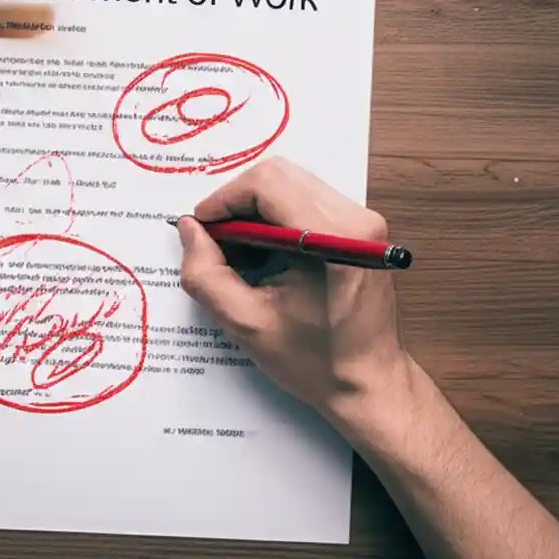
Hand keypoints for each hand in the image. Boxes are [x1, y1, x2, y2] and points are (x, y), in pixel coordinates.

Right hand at [175, 157, 411, 420]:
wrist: (369, 383)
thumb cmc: (315, 361)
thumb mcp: (246, 323)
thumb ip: (206, 274)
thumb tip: (189, 229)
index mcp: (334, 237)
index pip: (267, 184)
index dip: (223, 200)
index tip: (200, 229)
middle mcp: (356, 218)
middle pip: (279, 175)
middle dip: (237, 202)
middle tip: (216, 242)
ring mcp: (363, 220)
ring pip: (292, 183)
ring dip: (255, 210)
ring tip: (241, 254)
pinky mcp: (362, 228)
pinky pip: (307, 199)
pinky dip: (275, 217)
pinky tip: (266, 255)